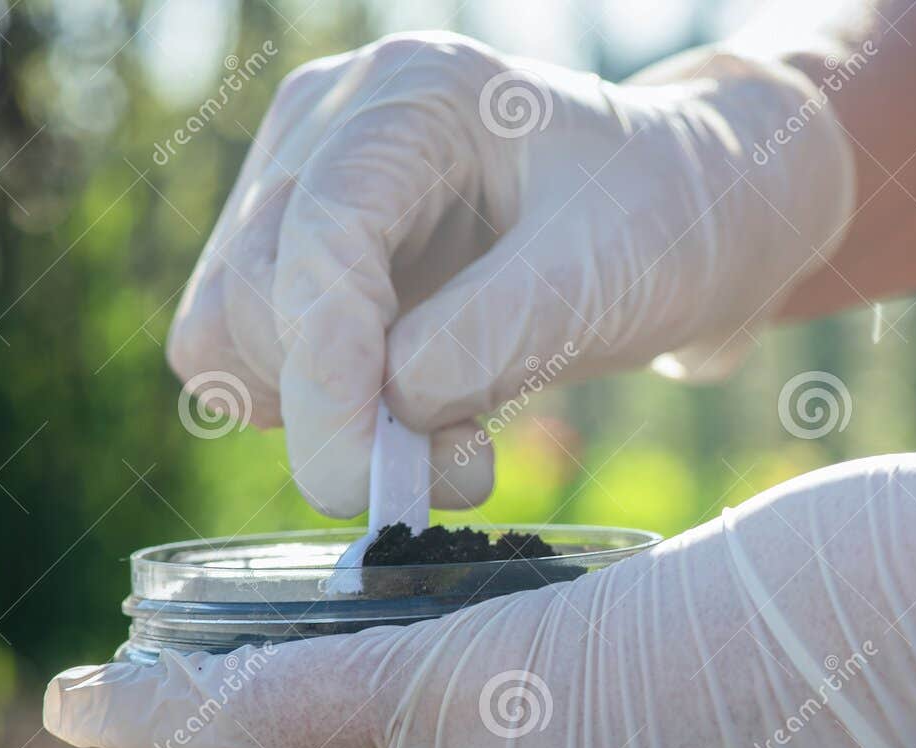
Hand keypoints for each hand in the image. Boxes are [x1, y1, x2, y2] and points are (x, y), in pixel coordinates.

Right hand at [165, 32, 854, 516]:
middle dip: (338, 414)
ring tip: (453, 440)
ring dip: (323, 422)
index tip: (368, 482)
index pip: (317, 237)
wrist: (686, 218)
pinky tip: (417, 419)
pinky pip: (252, 364)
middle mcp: (332, 128)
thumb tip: (386, 411)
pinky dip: (320, 417)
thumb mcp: (606, 277)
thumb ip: (492, 338)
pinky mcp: (308, 263)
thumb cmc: (665, 224)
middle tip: (466, 466)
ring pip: (229, 340)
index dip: (326, 375)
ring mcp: (306, 191)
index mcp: (412, 97)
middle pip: (252, 298)